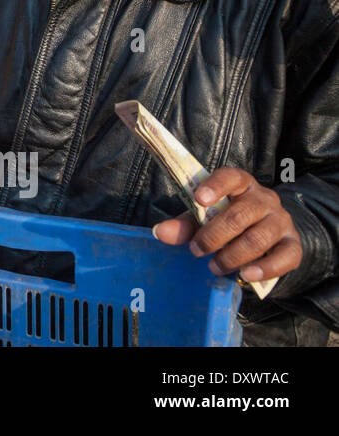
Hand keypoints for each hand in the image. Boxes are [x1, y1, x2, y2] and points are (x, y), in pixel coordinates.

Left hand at [152, 167, 302, 284]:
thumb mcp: (205, 218)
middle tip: (196, 250)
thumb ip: (185, 224)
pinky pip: (284, 257)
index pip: (231, 177)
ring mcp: (281, 221)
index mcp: (241, 184)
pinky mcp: (293, 245)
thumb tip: (160, 232)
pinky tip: (246, 275)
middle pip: (240, 215)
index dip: (215, 186)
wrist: (269, 234)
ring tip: (215, 267)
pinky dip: (264, 269)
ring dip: (232, 256)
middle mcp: (264, 199)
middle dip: (214, 236)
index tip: (198, 199)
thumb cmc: (229, 220)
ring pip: (258, 238)